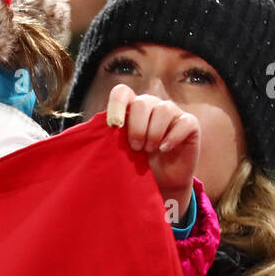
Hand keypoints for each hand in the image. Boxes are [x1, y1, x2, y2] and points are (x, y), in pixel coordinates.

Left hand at [105, 83, 199, 219]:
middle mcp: (152, 106)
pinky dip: (172, 137)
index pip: (122, 92)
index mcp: (132, 109)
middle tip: (136, 148)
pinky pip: (183, 122)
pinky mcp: (190, 124)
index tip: (115, 126)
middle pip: (143, 102)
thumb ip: (107, 139)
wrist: (162, 183)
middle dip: (137, 128)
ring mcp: (172, 113)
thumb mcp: (119, 152)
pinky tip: (164, 150)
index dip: (117, 104)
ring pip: (163, 109)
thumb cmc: (137, 165)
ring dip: (153, 133)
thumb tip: (84, 135)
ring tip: (149, 150)